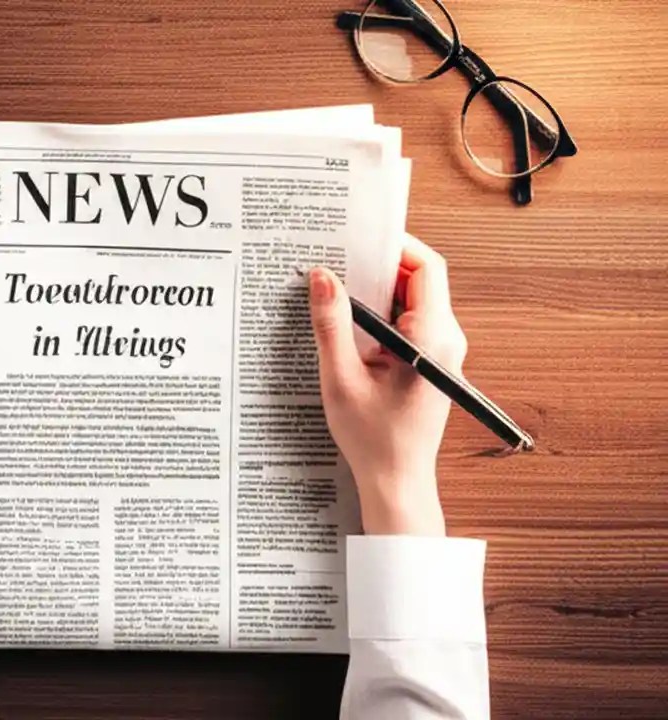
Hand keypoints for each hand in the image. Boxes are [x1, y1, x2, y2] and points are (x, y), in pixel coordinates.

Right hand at [307, 235, 466, 535]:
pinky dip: (379, 314)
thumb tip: (322, 277)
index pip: (426, 267)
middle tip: (336, 259)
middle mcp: (445, 339)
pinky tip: (347, 323)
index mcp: (432, 338)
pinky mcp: (428, 361)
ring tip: (336, 290)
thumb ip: (331, 325)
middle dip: (376, 265)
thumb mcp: (341, 378)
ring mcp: (439, 350)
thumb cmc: (374, 439)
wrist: (397, 481)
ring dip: (375, 291)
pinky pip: (406, 321)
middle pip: (417, 279)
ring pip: (409, 299)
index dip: (394, 244)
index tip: (358, 237)